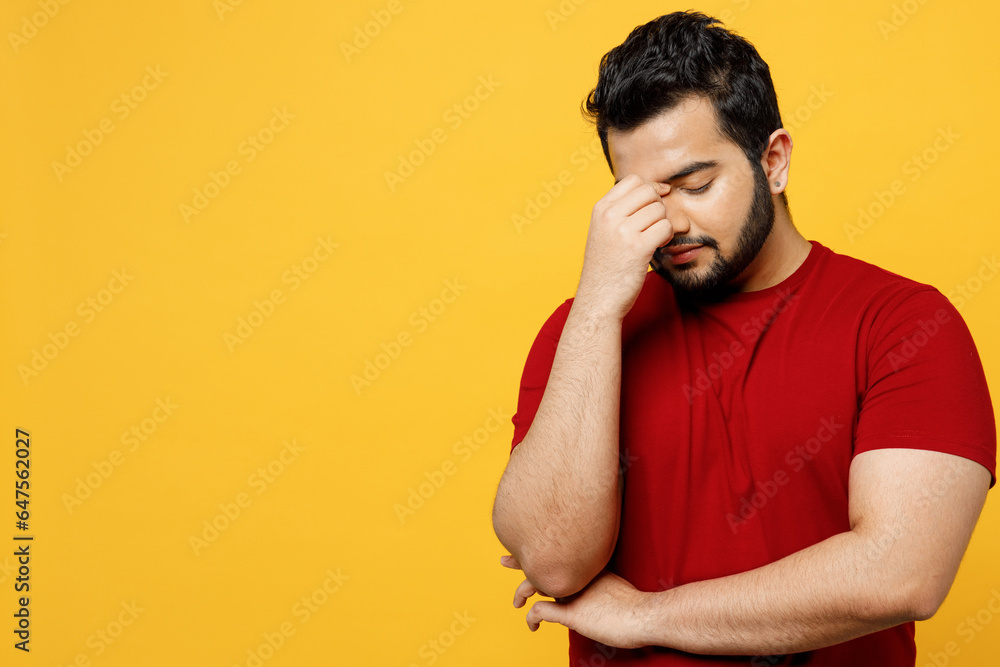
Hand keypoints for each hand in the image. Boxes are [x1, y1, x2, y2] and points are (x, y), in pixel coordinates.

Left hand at [501, 554, 650, 648]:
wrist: (645, 614)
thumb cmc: (636, 605)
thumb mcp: (615, 585)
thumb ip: (600, 582)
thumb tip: (593, 589)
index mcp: (588, 567)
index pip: (558, 553)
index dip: (540, 549)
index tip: (528, 542)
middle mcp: (577, 575)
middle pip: (542, 562)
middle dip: (519, 561)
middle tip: (504, 559)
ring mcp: (572, 592)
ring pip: (535, 584)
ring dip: (522, 593)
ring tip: (517, 602)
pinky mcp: (570, 612)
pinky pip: (540, 611)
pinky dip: (532, 618)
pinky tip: (532, 626)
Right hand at [576, 174, 673, 320]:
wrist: (598, 299)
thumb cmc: (605, 268)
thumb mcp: (603, 232)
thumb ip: (621, 211)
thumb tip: (657, 190)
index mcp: (600, 209)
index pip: (633, 180)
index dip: (650, 188)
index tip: (656, 202)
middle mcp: (609, 216)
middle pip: (649, 192)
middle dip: (658, 206)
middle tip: (654, 226)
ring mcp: (623, 230)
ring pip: (660, 210)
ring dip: (663, 224)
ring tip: (654, 240)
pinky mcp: (638, 247)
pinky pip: (666, 227)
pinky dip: (667, 237)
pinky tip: (658, 247)